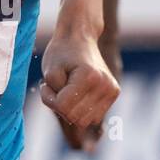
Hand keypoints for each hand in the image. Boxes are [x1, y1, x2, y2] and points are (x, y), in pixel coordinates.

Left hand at [40, 32, 120, 151]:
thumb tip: (71, 121)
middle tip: (56, 87)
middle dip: (60, 106)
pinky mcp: (114, 94)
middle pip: (74, 117)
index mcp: (90, 76)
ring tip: (67, 90)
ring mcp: (112, 90)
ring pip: (84, 121)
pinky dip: (81, 110)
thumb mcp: (48, 73)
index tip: (45, 85)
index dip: (49, 99)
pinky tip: (78, 94)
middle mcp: (105, 85)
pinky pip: (92, 117)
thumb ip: (54, 99)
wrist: (79, 37)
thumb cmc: (61, 53)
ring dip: (70, 109)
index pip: (63, 106)